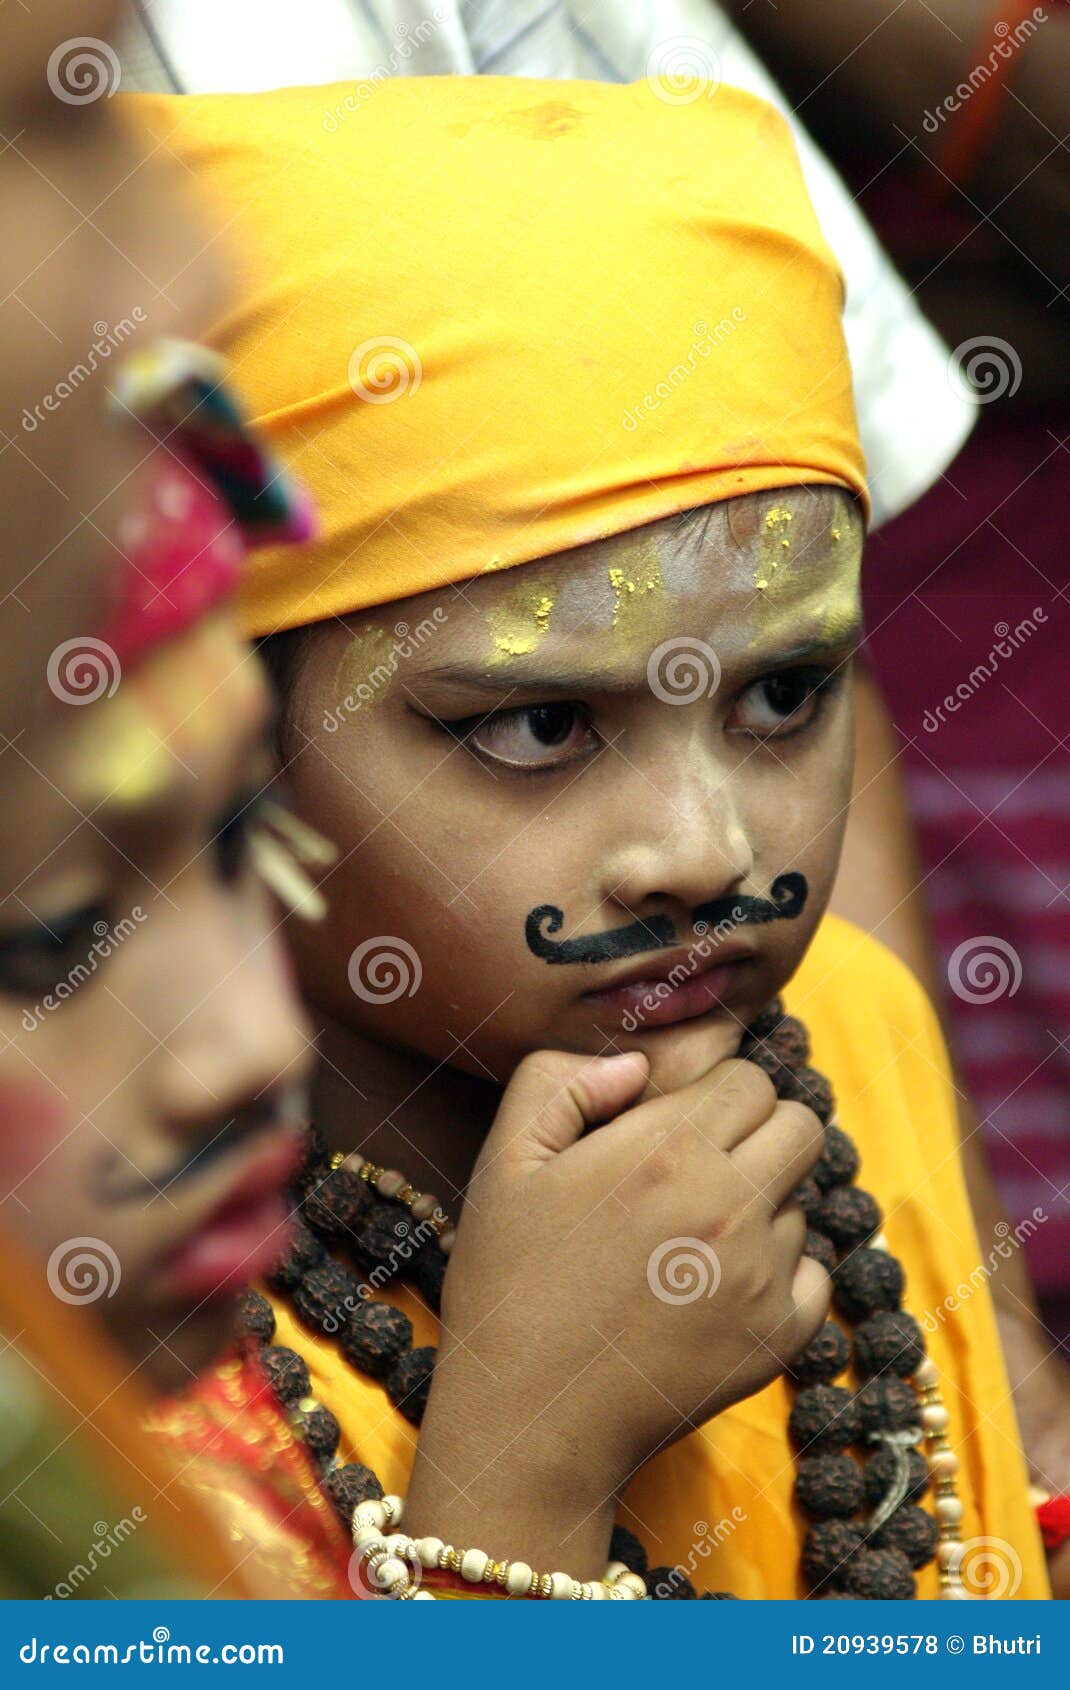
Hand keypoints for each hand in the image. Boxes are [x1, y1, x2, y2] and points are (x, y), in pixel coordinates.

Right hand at [405, 1047, 828, 1575]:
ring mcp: (763, 1275)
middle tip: (707, 1165)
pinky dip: (780, 1274)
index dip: (717, 1092)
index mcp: (667, 1149)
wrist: (530, 1420)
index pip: (751, 1079)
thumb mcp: (506, 1160)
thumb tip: (635, 1065)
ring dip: (763, 1204)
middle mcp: (730, 1204)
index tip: (681, 1124)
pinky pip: (814, 1273)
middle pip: (802, 1125)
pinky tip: (718, 1288)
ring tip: (692, 1240)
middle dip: (761, 1131)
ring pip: (802, 1200)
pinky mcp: (780, 1337)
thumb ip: (561, 1081)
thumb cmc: (510, 1283)